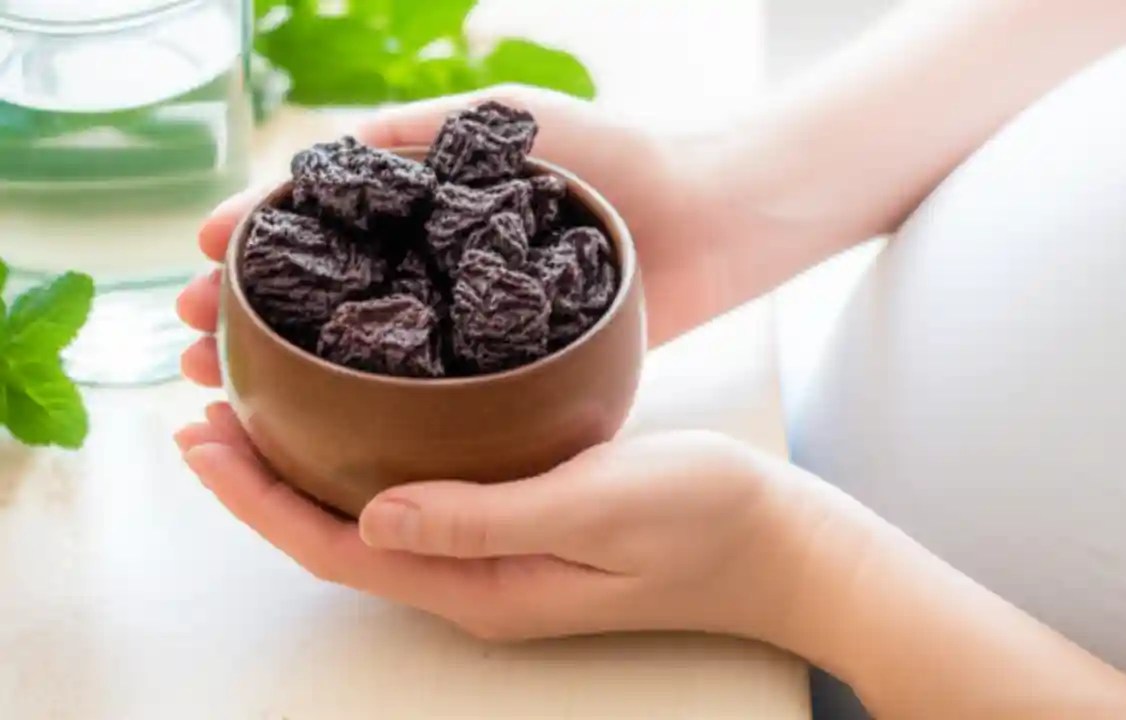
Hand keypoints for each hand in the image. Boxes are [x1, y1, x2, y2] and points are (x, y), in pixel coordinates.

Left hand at [175, 410, 835, 643]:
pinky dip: (370, 458)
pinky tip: (365, 419)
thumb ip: (485, 515)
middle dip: (263, 482)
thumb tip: (372, 515)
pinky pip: (420, 499)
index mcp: (482, 586)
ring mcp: (501, 558)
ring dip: (309, 469)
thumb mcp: (598, 508)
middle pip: (337, 538)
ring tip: (259, 411)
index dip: (258, 498)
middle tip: (206, 410)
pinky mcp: (526, 527)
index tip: (202, 438)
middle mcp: (476, 582)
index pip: (335, 550)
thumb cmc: (707, 523)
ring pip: (373, 517)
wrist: (785, 547)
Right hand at [176, 85, 725, 387]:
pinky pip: (433, 398)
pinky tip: (322, 434)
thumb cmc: (611, 156)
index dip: (255, 248)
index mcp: (427, 209)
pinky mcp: (514, 375)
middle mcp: (438, 270)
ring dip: (291, 376)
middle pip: (324, 299)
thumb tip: (309, 164)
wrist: (710, 215)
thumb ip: (414, 138)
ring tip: (228, 390)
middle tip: (193, 345)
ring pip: (363, 357)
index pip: (319, 229)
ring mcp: (471, 325)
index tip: (200, 266)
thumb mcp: (500, 123)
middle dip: (252, 321)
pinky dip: (376, 415)